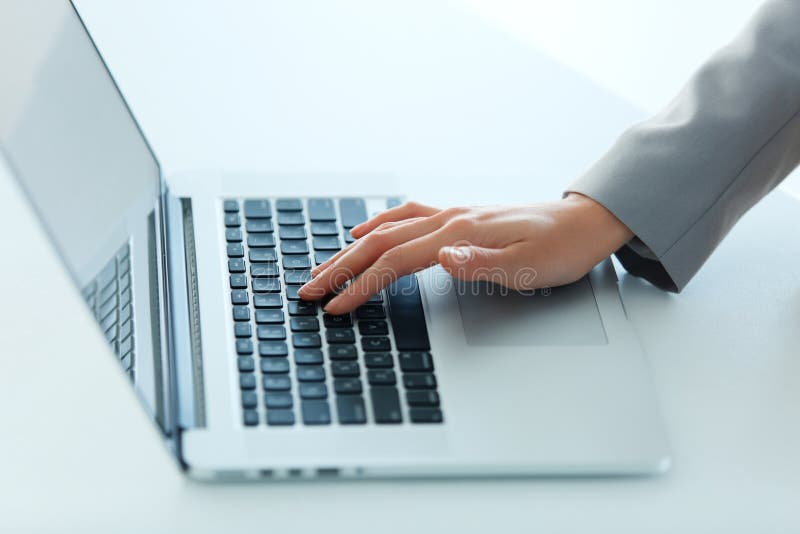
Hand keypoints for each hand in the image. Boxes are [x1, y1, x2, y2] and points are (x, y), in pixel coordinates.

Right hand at [298, 193, 632, 313]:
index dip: (361, 285)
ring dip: (352, 249)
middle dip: (341, 268)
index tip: (335, 306)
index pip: (395, 261)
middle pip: (380, 243)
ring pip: (388, 228)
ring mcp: (451, 215)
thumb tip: (438, 258)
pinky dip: (379, 223)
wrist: (582, 224)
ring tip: (326, 266)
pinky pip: (407, 215)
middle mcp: (448, 220)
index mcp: (459, 234)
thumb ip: (479, 262)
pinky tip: (366, 229)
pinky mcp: (458, 217)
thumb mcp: (528, 266)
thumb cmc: (559, 249)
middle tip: (310, 290)